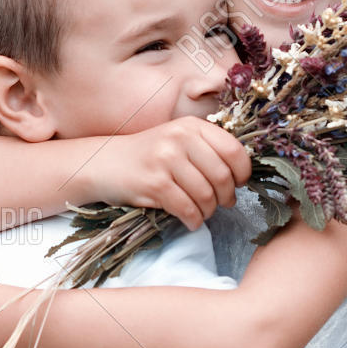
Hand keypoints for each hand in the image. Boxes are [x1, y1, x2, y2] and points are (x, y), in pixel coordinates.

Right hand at [82, 117, 250, 229]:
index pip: (233, 150)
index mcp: (191, 126)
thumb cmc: (147, 156)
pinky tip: (190, 221)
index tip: (239, 183)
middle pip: (222, 176)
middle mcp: (180, 138)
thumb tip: (240, 175)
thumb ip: (206, 149)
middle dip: (226, 196)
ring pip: (206, 195)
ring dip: (209, 211)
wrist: (104, 164)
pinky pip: (187, 209)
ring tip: (203, 212)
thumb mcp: (177, 140)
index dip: (242, 172)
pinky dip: (193, 220)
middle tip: (223, 204)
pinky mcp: (154, 183)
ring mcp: (166, 160)